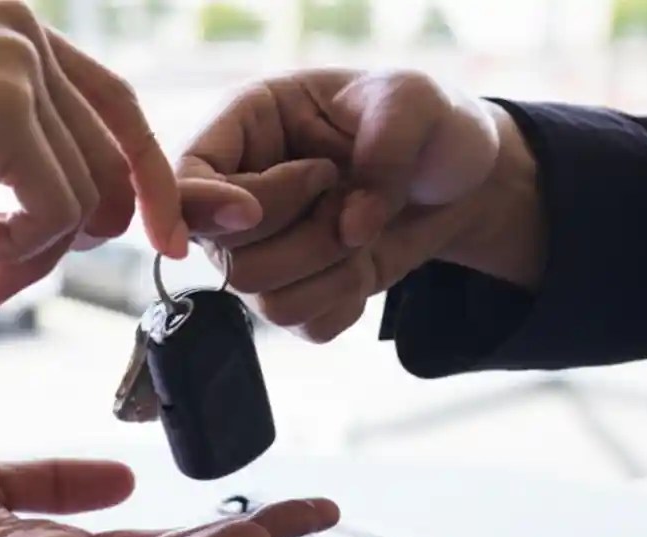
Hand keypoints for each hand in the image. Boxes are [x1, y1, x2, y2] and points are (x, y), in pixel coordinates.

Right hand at [0, 1, 187, 307]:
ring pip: (83, 198)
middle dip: (63, 242)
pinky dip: (8, 247)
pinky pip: (51, 213)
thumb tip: (71, 209)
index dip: (146, 180)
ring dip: (23, 252)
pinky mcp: (6, 115)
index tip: (159, 242)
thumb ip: (6, 143)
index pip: (117, 109)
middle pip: (108, 165)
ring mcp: (21, 69)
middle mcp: (28, 35)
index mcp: (14, 28)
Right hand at [176, 69, 543, 342]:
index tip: (251, 213)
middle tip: (345, 195)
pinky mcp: (294, 290)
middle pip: (227, 253)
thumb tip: (350, 228)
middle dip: (303, 236)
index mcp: (247, 124)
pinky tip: (363, 265)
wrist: (460, 182)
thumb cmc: (427, 125)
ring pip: (260, 295)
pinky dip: (343, 301)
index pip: (186, 178)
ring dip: (329, 270)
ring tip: (362, 229)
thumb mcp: (416, 103)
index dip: (205, 208)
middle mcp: (240, 190)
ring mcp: (263, 246)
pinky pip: (300, 323)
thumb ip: (384, 147)